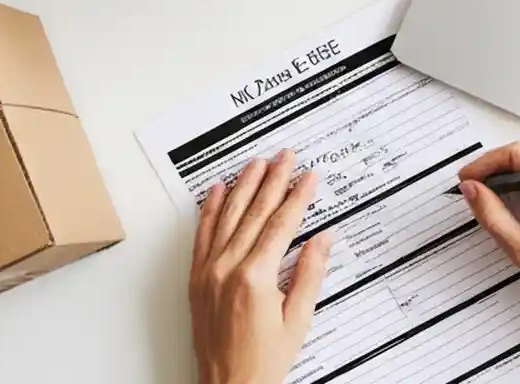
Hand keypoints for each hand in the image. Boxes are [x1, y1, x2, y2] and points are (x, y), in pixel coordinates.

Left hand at [189, 150, 333, 383]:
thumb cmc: (263, 362)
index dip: (298, 196)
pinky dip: (208, 209)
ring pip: (227, 217)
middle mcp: (227, 269)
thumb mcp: (298, 320)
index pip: (281, 224)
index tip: (309, 176)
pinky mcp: (196, 280)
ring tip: (256, 163)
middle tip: (286, 156)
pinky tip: (215, 191)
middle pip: (254, 212)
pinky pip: (202, 235)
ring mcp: (208, 272)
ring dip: (243, 186)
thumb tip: (322, 239)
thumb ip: (310, 274)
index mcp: (255, 278)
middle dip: (273, 180)